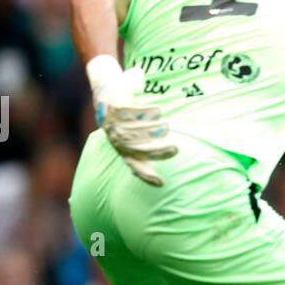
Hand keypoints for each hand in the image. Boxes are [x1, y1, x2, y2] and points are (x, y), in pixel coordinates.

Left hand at [92, 64, 176, 185]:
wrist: (109, 99)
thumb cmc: (127, 127)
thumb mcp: (134, 147)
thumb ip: (145, 164)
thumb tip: (160, 184)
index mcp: (123, 151)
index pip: (135, 166)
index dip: (147, 176)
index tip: (162, 182)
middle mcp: (117, 140)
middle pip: (138, 149)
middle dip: (158, 150)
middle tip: (176, 148)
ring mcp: (114, 123)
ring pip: (134, 131)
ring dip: (153, 129)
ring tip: (167, 126)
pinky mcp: (114, 108)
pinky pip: (130, 112)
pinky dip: (145, 112)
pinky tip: (158, 111)